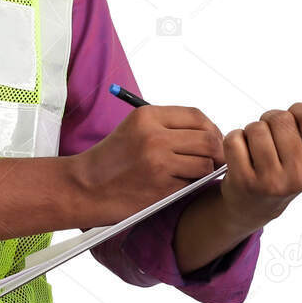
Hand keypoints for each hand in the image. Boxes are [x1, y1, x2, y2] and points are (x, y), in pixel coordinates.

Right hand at [72, 104, 225, 227]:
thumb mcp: (134, 130)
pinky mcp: (161, 185)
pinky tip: (178, 184)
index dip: (211, 127)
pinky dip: (191, 184)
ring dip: (205, 170)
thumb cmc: (111, 160)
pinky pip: (193, 182)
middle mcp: (154, 135)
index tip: (212, 138)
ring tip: (194, 173)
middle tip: (214, 159)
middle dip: (216, 150)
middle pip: (207, 138)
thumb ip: (167, 127)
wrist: (85, 186)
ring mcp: (158, 160)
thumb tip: (208, 132)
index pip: (195, 115)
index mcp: (147, 116)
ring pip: (206, 162)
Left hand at [219, 101, 301, 228]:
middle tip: (273, 136)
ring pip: (256, 128)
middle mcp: (300, 175)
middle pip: (280, 118)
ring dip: (253, 129)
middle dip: (273, 119)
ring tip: (258, 145)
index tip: (296, 124)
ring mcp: (271, 180)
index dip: (299, 111)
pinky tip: (243, 153)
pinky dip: (235, 139)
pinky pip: (234, 139)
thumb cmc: (291, 167)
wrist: (257, 203)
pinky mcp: (244, 181)